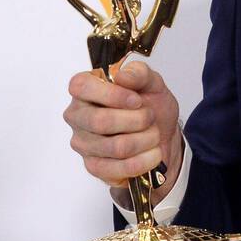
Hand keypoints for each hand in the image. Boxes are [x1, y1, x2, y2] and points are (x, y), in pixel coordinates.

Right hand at [64, 59, 182, 198]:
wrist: (163, 136)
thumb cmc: (151, 107)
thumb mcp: (152, 83)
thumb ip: (139, 73)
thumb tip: (122, 76)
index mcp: (86, 90)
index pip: (81, 87)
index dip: (113, 95)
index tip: (136, 100)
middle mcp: (78, 116)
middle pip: (101, 121)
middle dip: (137, 120)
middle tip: (150, 117)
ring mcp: (83, 143)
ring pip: (116, 146)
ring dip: (145, 140)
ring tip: (153, 134)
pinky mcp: (94, 166)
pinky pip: (120, 168)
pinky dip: (145, 160)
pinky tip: (151, 152)